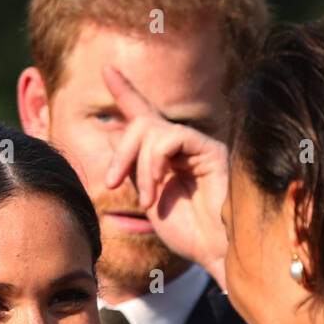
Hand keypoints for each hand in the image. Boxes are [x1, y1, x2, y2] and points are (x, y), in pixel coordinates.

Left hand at [101, 64, 228, 285]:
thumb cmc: (188, 235)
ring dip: (139, 166)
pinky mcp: (210, 149)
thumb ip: (135, 169)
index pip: (145, 117)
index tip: (106, 69)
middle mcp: (184, 146)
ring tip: (146, 200)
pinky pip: (170, 138)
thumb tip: (113, 135)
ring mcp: (198, 146)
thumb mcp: (150, 200)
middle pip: (142, 123)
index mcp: (169, 157)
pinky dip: (155, 163)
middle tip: (112, 183)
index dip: (126, 93)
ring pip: (152, 131)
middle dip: (121, 151)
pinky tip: (157, 189)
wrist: (216, 253)